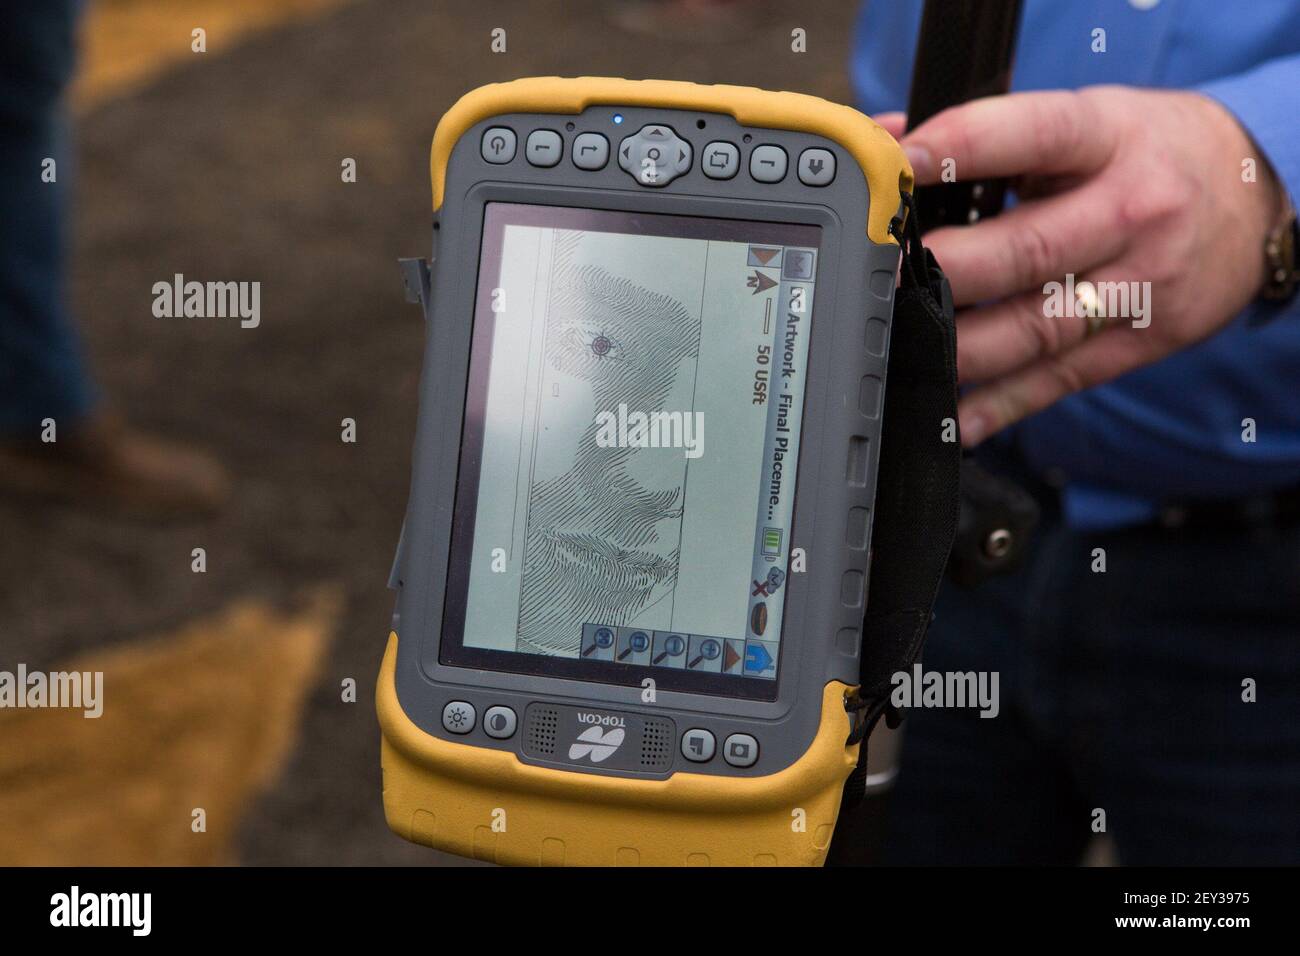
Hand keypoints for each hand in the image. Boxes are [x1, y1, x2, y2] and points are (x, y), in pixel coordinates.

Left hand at [876, 87, 1281, 445]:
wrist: (1256, 199)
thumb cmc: (1148, 154)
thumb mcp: (1090, 121)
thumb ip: (996, 135)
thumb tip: (891, 140)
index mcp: (1112, 140)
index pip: (1037, 135)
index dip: (964, 147)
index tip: (901, 160)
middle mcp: (1131, 213)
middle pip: (1028, 251)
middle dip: (946, 270)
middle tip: (884, 278)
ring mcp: (1138, 286)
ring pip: (1036, 329)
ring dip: (959, 347)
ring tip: (902, 346)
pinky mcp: (1136, 343)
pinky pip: (1058, 381)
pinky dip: (999, 405)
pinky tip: (955, 416)